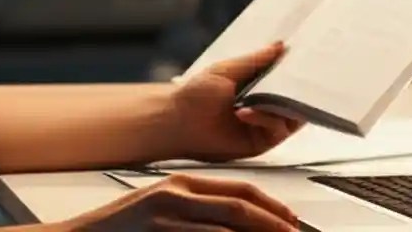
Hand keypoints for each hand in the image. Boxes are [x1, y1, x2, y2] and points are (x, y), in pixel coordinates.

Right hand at [58, 172, 298, 230]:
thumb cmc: (121, 229)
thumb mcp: (160, 207)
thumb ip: (195, 209)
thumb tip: (235, 223)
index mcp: (179, 184)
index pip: (238, 188)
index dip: (270, 205)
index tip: (290, 219)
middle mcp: (175, 197)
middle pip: (239, 207)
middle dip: (273, 223)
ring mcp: (166, 220)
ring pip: (226, 230)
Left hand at [166, 42, 303, 162]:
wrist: (176, 121)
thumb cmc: (195, 93)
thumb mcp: (227, 70)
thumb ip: (256, 60)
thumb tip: (281, 45)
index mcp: (258, 87)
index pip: (288, 81)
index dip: (299, 73)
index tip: (308, 62)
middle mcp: (265, 107)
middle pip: (296, 100)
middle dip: (299, 91)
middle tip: (300, 80)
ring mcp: (264, 126)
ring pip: (292, 117)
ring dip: (281, 106)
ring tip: (259, 99)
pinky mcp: (260, 143)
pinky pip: (277, 131)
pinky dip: (266, 120)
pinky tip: (246, 114)